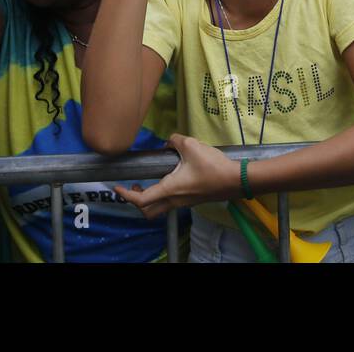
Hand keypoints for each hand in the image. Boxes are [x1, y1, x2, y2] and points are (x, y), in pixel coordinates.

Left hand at [116, 133, 238, 218]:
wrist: (235, 179)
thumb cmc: (212, 166)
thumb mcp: (191, 145)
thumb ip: (174, 141)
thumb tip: (168, 143)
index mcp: (170, 189)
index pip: (141, 200)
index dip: (126, 195)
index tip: (117, 187)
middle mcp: (174, 200)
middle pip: (148, 212)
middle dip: (136, 202)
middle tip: (134, 186)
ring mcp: (184, 203)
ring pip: (159, 208)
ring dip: (149, 199)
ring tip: (149, 181)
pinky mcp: (192, 201)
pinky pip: (171, 203)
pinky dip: (162, 196)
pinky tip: (169, 178)